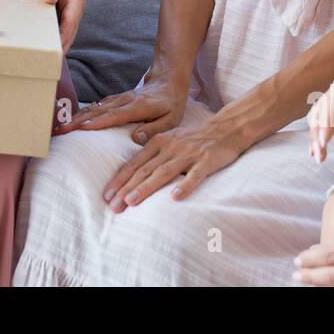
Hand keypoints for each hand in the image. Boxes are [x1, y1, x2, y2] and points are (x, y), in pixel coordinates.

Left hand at [40, 0, 83, 52]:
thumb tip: (49, 0)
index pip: (71, 23)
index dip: (65, 38)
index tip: (57, 52)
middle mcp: (74, 7)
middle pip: (68, 31)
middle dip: (61, 46)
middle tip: (48, 61)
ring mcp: (67, 9)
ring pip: (62, 30)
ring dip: (55, 42)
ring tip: (43, 57)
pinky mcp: (60, 9)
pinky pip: (55, 24)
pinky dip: (50, 33)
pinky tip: (39, 41)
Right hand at [55, 73, 188, 142]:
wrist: (168, 81)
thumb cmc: (171, 104)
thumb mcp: (171, 120)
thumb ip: (154, 129)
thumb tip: (135, 138)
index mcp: (137, 107)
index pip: (115, 115)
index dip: (98, 122)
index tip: (81, 128)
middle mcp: (124, 101)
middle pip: (98, 111)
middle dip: (78, 121)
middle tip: (61, 130)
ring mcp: (118, 99)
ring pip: (95, 108)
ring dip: (77, 117)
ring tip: (61, 127)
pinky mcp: (115, 99)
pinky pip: (97, 106)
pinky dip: (83, 112)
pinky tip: (73, 120)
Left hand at [102, 116, 245, 211]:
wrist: (226, 128)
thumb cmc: (194, 139)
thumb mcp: (169, 141)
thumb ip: (152, 154)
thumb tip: (130, 173)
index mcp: (158, 143)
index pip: (135, 164)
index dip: (120, 180)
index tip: (107, 196)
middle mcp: (170, 148)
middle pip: (145, 170)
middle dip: (126, 188)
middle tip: (113, 205)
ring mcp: (188, 154)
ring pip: (164, 172)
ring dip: (146, 187)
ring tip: (132, 201)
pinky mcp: (206, 161)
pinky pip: (194, 175)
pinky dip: (185, 186)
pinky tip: (175, 198)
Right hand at [307, 64, 333, 163]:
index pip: (331, 101)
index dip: (325, 122)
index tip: (323, 143)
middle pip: (321, 108)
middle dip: (317, 131)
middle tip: (318, 155)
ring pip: (321, 114)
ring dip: (317, 134)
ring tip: (318, 156)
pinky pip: (329, 118)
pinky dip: (324, 133)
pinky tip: (320, 148)